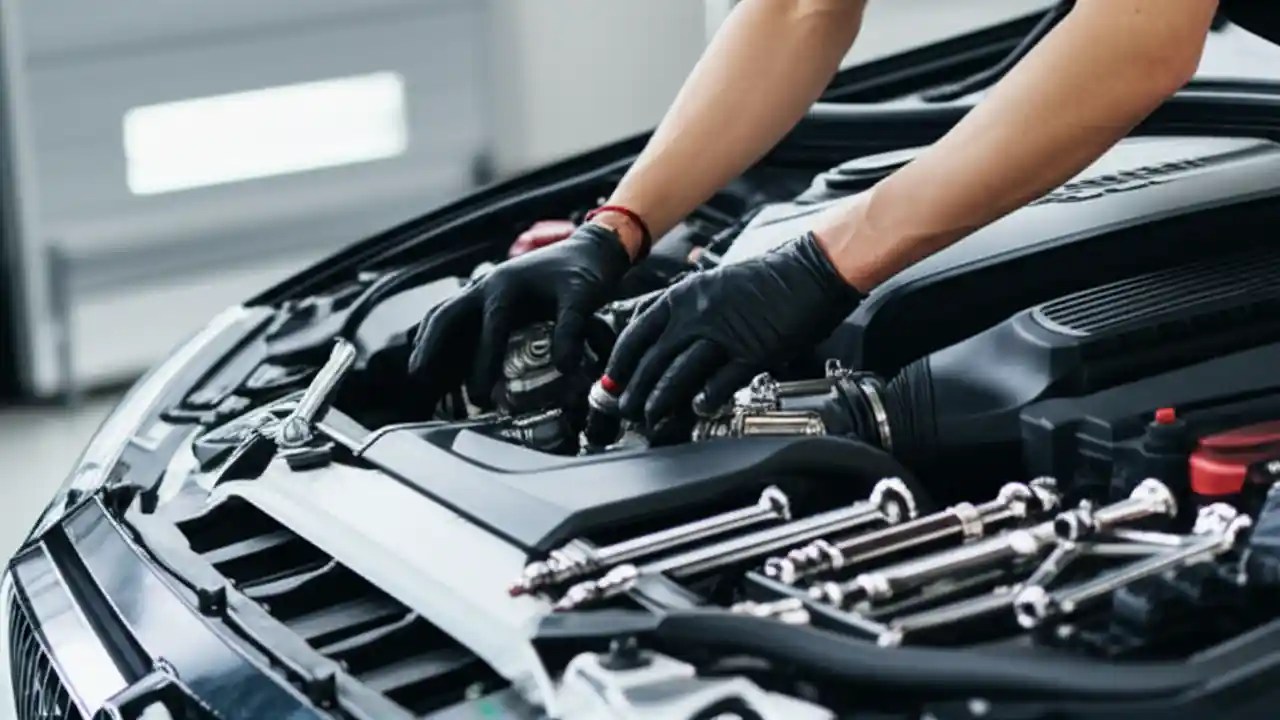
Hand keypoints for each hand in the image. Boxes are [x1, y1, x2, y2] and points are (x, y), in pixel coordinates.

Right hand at [407, 223, 630, 409]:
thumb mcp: (582, 298)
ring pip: (445, 317)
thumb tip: (564, 367)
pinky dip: (445, 344)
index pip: (488, 325)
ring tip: (421, 377)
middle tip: (419, 378)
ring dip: (430, 345)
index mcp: (507, 284)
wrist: (589, 252)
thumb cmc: (584, 272)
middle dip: (430, 347)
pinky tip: (444, 368)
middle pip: (446, 316)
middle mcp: (487, 286)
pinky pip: (459, 323)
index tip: (479, 392)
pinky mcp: (490, 302)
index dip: (482, 360)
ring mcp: (485, 293)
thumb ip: (571, 330)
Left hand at [604, 232, 864, 426]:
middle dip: (634, 390)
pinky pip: (721, 380)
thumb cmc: (765, 278)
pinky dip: (707, 397)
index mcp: (683, 296)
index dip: (620, 362)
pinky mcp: (752, 351)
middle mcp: (696, 314)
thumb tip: (659, 332)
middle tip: (626, 411)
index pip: (636, 332)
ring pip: (678, 373)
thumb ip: (683, 307)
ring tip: (652, 419)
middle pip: (652, 359)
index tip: (613, 382)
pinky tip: (698, 409)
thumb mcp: (711, 283)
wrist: (810, 269)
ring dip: (661, 400)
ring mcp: (723, 333)